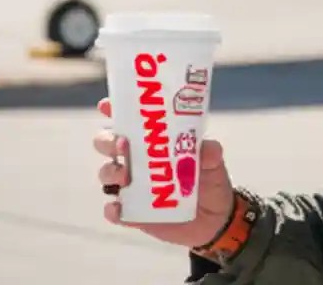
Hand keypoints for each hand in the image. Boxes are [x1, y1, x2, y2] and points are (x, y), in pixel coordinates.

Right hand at [94, 97, 235, 247]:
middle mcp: (135, 160)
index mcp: (151, 140)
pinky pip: (113, 211)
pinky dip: (112, 210)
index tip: (107, 106)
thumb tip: (207, 148)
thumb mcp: (214, 162)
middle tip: (123, 144)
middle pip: (107, 143)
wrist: (215, 217)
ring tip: (126, 176)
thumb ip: (211, 152)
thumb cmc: (209, 179)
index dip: (114, 110)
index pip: (126, 120)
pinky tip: (118, 208)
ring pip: (106, 173)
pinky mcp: (132, 213)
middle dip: (108, 141)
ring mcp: (131, 186)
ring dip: (111, 172)